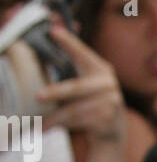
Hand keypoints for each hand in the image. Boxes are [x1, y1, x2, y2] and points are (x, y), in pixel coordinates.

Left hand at [37, 22, 125, 145]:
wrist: (113, 129)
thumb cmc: (90, 101)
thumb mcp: (85, 82)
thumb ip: (71, 65)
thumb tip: (51, 39)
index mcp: (100, 68)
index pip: (82, 53)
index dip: (68, 42)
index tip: (53, 32)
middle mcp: (108, 83)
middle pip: (76, 87)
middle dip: (55, 92)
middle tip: (37, 96)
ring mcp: (111, 101)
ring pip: (75, 110)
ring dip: (55, 118)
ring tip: (39, 124)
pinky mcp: (109, 119)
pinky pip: (80, 123)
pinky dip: (64, 126)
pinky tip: (52, 127)